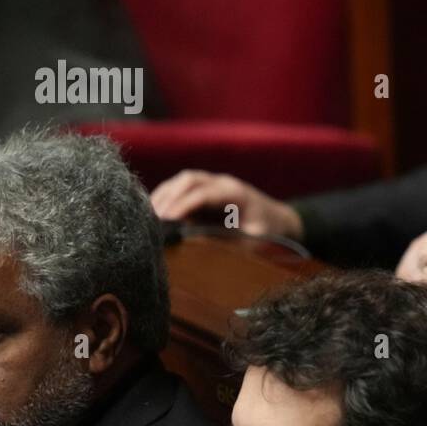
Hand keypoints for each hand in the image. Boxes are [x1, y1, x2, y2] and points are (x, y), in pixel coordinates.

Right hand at [149, 171, 301, 239]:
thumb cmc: (267, 233)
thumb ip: (227, 242)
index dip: (183, 205)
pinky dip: (167, 197)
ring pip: (183, 181)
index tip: (166, 220)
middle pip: (189, 180)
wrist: (279, 221)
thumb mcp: (253, 242)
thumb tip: (196, 245)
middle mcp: (223, 183)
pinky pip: (182, 188)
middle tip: (151, 220)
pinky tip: (154, 213)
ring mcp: (214, 183)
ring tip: (147, 217)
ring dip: (164, 195)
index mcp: (237, 194)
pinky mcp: (206, 190)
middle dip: (168, 197)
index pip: (203, 193)